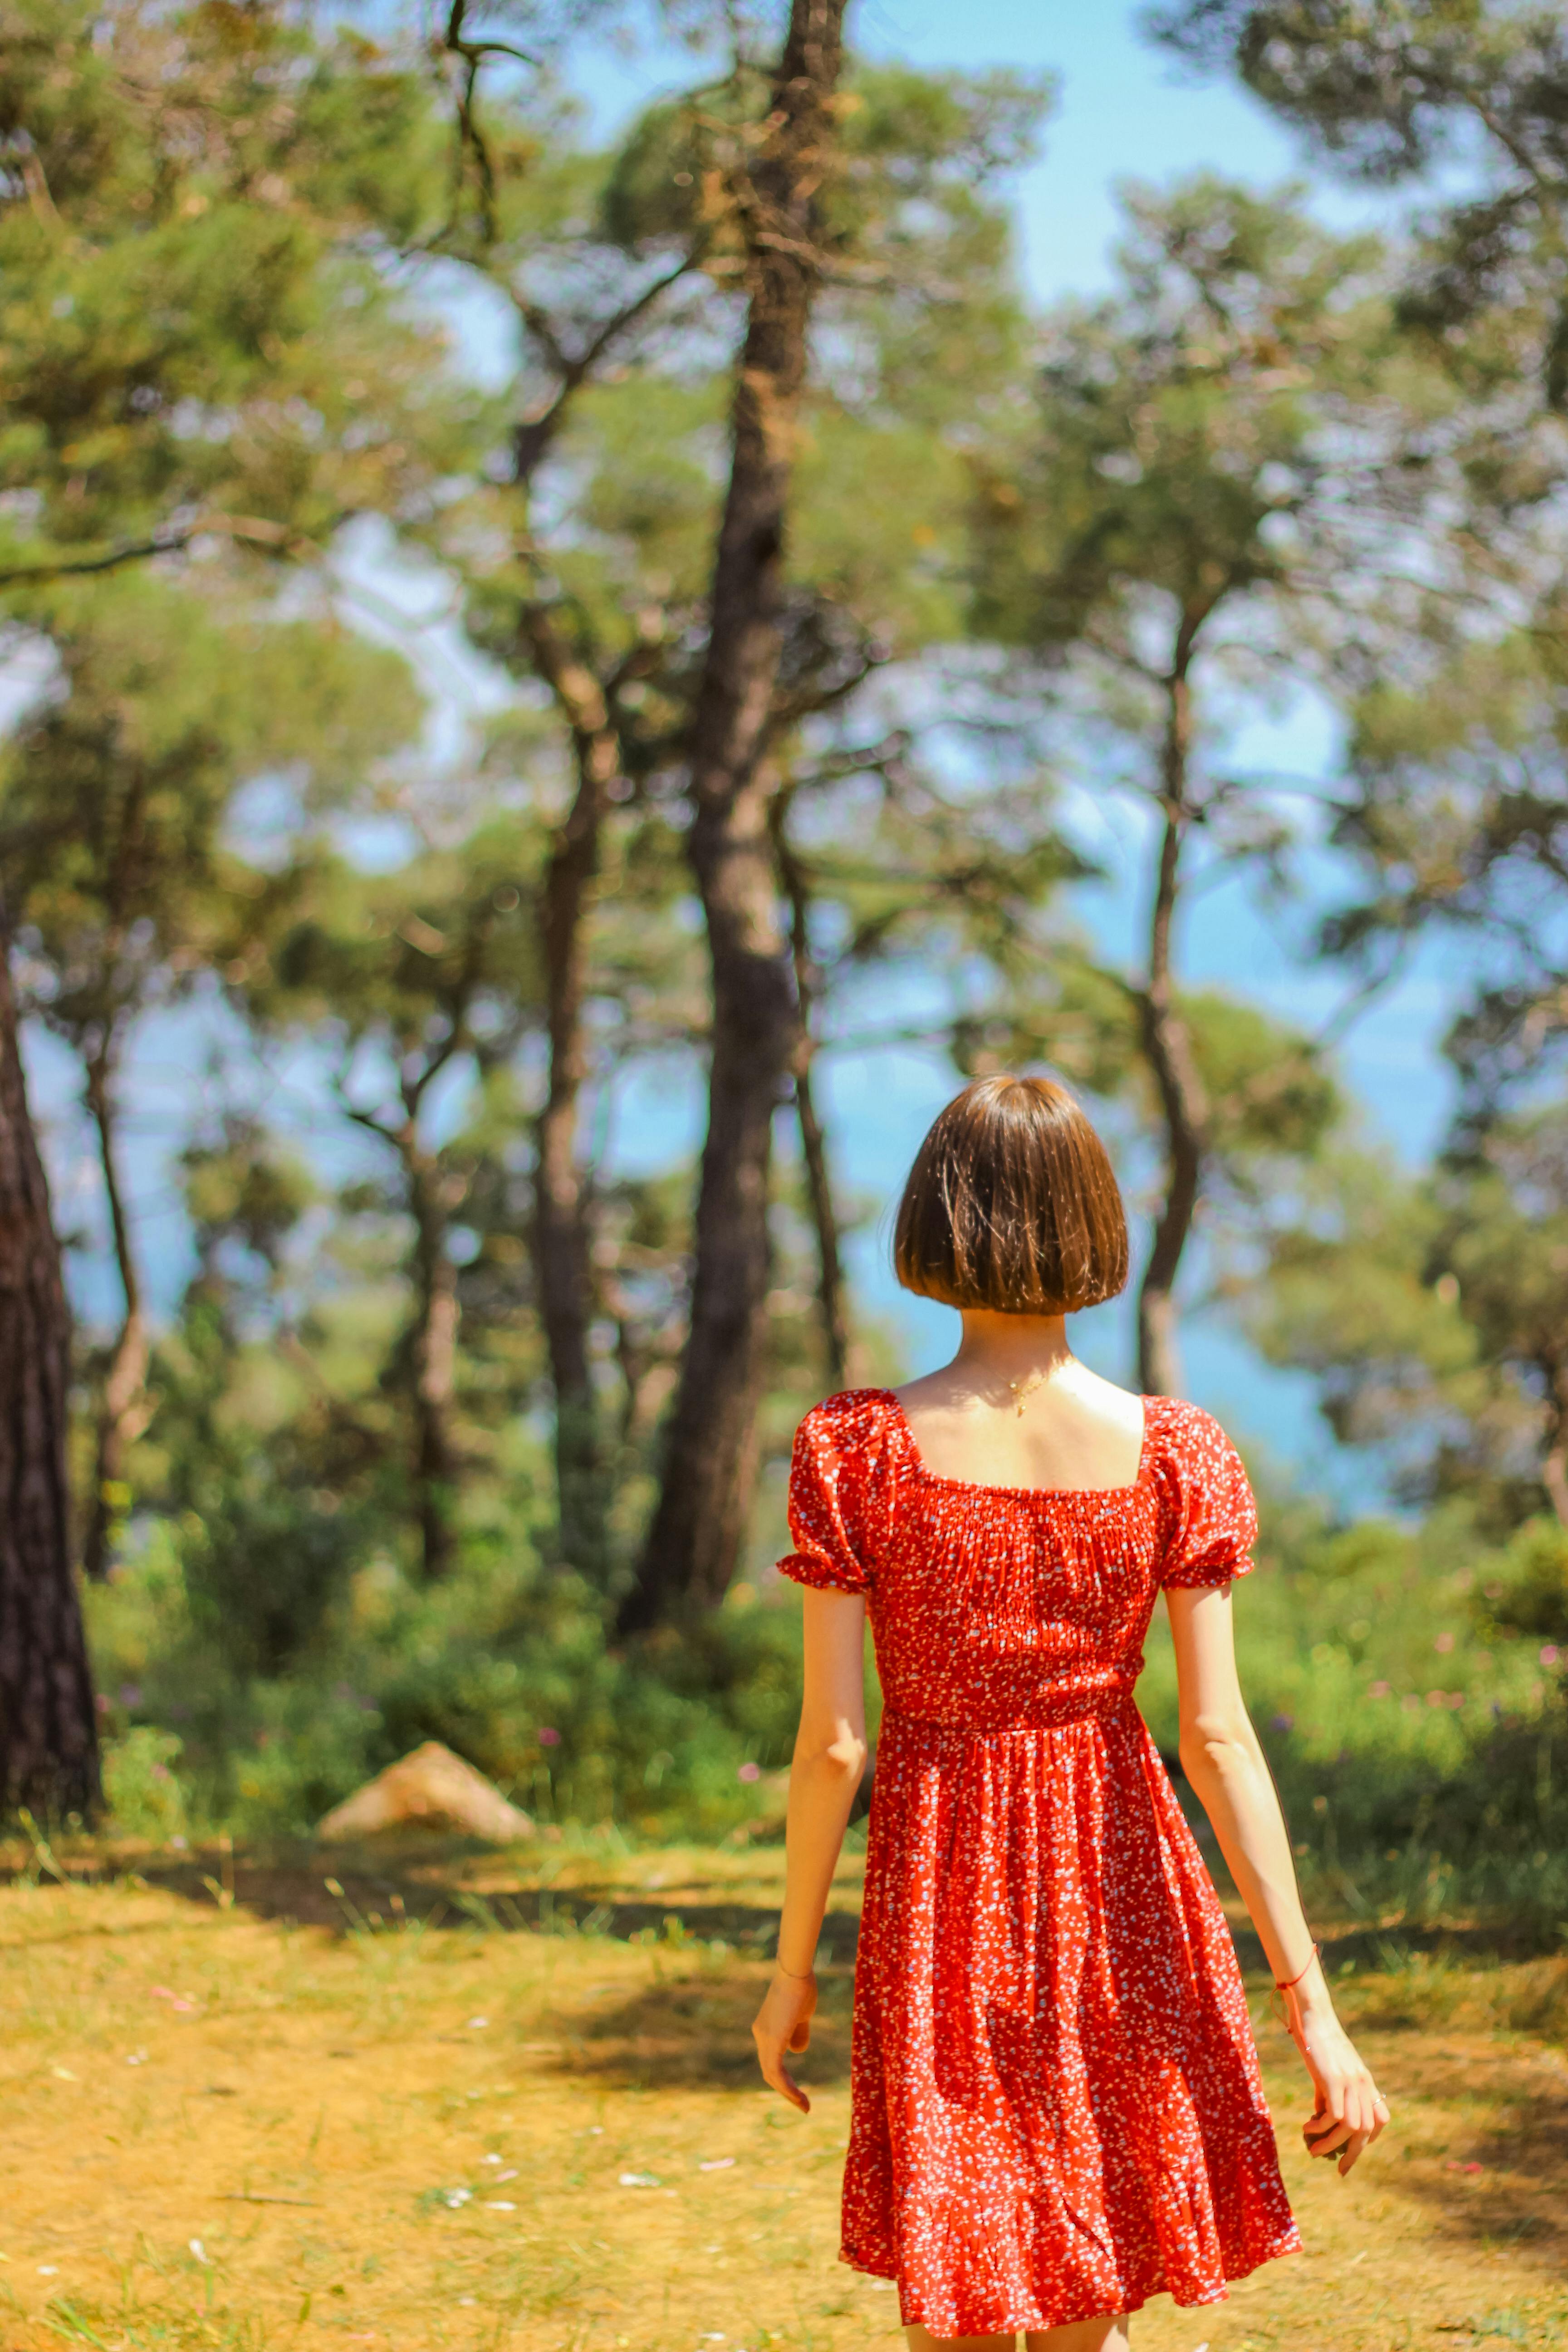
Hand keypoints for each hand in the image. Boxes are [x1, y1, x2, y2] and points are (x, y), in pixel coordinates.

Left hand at [751, 1967, 816, 2112]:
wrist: (796, 1971)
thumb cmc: (801, 1987)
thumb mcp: (802, 2015)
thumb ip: (798, 2033)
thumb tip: (797, 2051)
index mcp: (766, 2030)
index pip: (771, 2062)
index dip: (784, 2079)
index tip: (799, 2092)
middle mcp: (760, 2035)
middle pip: (769, 2072)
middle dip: (786, 2091)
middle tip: (803, 2105)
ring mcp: (764, 2038)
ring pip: (772, 2075)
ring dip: (788, 2093)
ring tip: (804, 2106)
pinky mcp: (772, 2040)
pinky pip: (776, 2071)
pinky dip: (787, 2087)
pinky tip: (799, 2098)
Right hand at [1289, 1995, 1389, 2175]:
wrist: (1314, 2015)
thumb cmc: (1318, 2039)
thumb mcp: (1329, 2070)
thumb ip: (1330, 2093)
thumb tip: (1323, 2118)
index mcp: (1365, 2081)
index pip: (1380, 2119)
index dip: (1369, 2138)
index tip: (1352, 2150)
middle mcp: (1363, 2084)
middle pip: (1367, 2131)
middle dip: (1354, 2155)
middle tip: (1341, 2170)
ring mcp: (1351, 2083)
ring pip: (1351, 2128)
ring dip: (1332, 2144)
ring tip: (1314, 2150)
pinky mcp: (1334, 2080)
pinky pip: (1333, 2116)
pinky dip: (1320, 2127)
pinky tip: (1306, 2127)